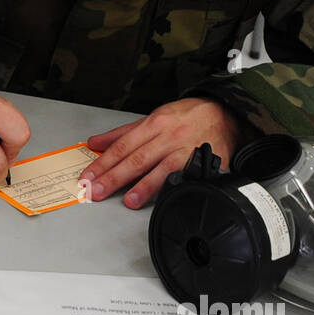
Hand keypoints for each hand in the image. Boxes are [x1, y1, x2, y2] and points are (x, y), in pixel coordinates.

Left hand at [80, 98, 244, 208]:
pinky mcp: (202, 162)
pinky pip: (185, 176)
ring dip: (144, 186)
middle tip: (96, 191)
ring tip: (129, 200)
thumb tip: (95, 142)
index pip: (122, 146)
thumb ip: (123, 133)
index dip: (103, 162)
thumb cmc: (187, 117)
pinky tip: (163, 197)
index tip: (88, 176)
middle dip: (114, 176)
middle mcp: (168, 136)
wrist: (224, 114)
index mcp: (153, 124)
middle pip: (137, 158)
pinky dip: (173, 186)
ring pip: (161, 168)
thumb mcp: (153, 118)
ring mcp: (185, 150)